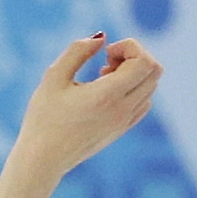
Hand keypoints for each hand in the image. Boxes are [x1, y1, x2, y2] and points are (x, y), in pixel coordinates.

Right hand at [12, 34, 160, 181]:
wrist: (42, 160)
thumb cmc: (43, 118)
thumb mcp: (53, 77)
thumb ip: (78, 50)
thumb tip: (102, 37)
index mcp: (107, 95)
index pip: (144, 61)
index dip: (129, 47)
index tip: (105, 53)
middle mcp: (122, 109)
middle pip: (154, 71)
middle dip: (134, 56)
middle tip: (107, 62)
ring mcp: (124, 122)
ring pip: (151, 86)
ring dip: (134, 73)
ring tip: (104, 76)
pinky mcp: (121, 130)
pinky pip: (144, 102)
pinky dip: (134, 89)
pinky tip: (108, 92)